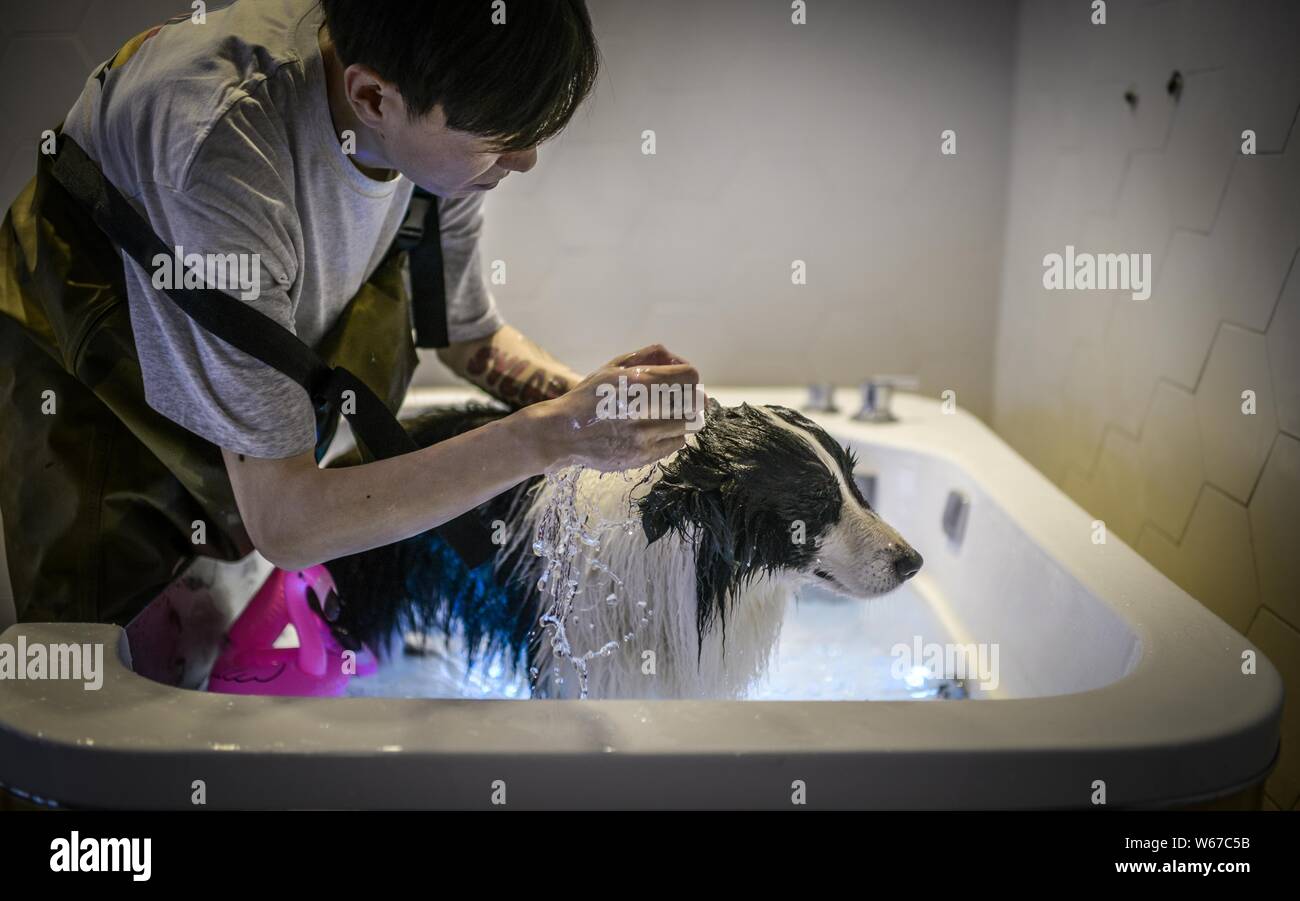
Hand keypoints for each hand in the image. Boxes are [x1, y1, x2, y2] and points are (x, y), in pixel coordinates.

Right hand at [530, 344, 705, 471]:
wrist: (564, 432)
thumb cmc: (588, 396)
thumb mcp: (612, 367)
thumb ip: (646, 356)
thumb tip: (674, 358)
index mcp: (639, 382)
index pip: (690, 376)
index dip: (686, 374)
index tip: (678, 377)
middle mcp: (646, 409)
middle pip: (694, 402)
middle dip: (688, 396)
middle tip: (676, 397)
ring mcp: (646, 435)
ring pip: (688, 424)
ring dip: (681, 417)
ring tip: (664, 414)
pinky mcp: (644, 455)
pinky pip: (676, 443)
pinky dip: (672, 435)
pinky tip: (656, 430)